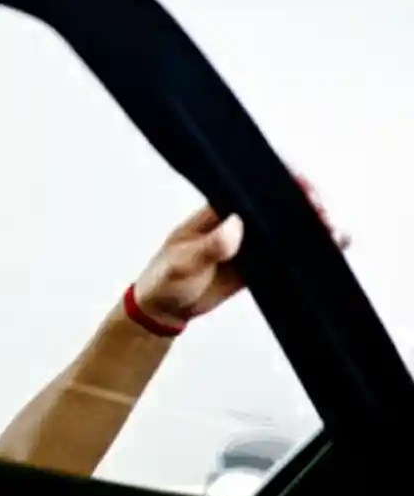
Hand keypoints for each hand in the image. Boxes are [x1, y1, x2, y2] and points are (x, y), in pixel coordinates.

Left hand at [132, 173, 350, 327]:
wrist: (162, 310)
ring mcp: (246, 245)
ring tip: (333, 234)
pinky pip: (284, 256)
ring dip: (308, 228)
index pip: (251, 190)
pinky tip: (328, 252)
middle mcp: (234, 224)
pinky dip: (304, 253)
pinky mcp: (254, 267)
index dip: (279, 185)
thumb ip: (210, 247)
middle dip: (303, 206)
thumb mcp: (184, 263)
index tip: (303, 187)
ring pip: (284, 230)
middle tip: (322, 214)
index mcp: (214, 214)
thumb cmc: (164, 280)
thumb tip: (236, 226)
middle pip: (275, 207)